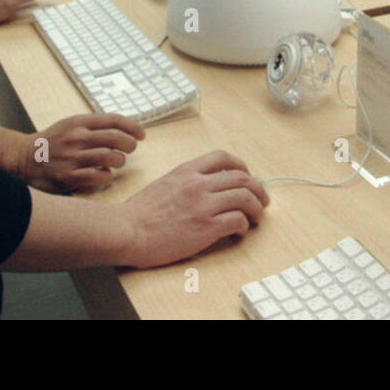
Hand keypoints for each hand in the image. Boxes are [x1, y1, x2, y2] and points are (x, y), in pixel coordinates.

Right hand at [17, 114, 144, 193]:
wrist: (23, 158)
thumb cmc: (53, 142)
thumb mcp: (71, 125)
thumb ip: (94, 125)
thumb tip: (126, 128)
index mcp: (78, 122)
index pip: (114, 120)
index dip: (133, 126)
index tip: (141, 134)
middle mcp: (76, 138)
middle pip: (116, 138)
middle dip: (130, 144)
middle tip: (131, 148)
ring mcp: (71, 158)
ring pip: (110, 158)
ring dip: (120, 160)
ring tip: (118, 161)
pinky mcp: (67, 178)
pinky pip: (98, 176)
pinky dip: (106, 175)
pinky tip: (104, 174)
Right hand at [121, 151, 269, 268]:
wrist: (128, 231)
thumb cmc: (139, 213)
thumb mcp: (164, 184)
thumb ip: (186, 181)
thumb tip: (205, 188)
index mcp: (187, 171)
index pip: (223, 158)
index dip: (242, 165)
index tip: (247, 175)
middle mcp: (199, 183)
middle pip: (242, 178)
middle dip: (258, 189)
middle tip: (262, 200)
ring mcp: (203, 205)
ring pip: (245, 198)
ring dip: (256, 208)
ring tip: (256, 218)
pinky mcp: (206, 227)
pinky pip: (237, 220)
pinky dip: (244, 226)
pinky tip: (239, 232)